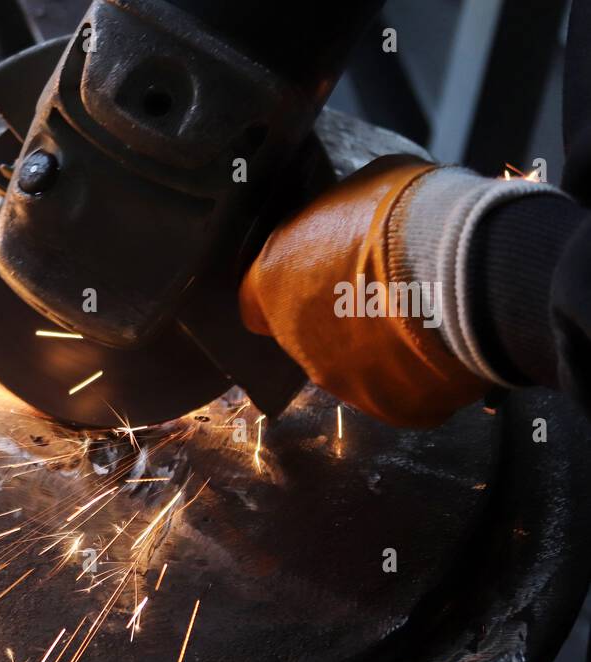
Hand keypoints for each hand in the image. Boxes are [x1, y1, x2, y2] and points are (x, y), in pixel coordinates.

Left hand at [239, 155, 490, 427]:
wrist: (470, 266)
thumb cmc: (409, 214)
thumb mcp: (360, 189)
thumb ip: (338, 217)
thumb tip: (348, 222)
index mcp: (274, 285)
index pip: (254, 300)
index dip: (285, 286)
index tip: (314, 274)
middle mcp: (297, 343)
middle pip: (307, 335)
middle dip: (338, 314)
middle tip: (382, 288)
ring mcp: (342, 382)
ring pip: (353, 367)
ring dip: (377, 345)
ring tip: (421, 313)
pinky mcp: (392, 409)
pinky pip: (400, 390)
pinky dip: (418, 373)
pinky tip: (444, 343)